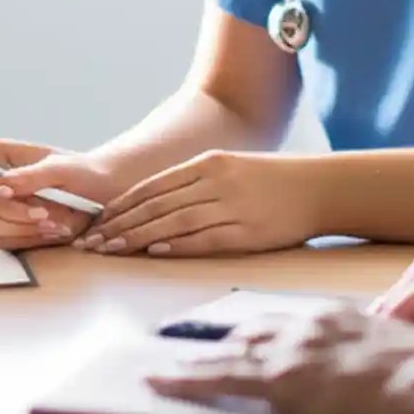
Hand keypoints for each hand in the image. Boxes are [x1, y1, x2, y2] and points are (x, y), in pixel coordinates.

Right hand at [0, 138, 119, 250]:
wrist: (103, 196)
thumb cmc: (82, 173)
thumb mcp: (61, 169)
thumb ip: (30, 176)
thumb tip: (2, 185)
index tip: (7, 189)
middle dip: (4, 208)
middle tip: (41, 210)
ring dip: (19, 225)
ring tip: (54, 221)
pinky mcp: (4, 232)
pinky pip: (1, 241)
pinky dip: (28, 238)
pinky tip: (54, 230)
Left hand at [77, 151, 316, 256]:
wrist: (321, 188)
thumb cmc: (274, 181)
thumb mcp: (232, 169)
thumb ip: (196, 183)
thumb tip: (156, 204)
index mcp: (208, 163)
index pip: (152, 186)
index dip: (121, 205)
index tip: (96, 221)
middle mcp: (215, 181)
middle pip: (156, 204)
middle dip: (119, 224)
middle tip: (92, 241)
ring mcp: (231, 206)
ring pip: (173, 221)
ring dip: (137, 237)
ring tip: (111, 250)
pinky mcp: (247, 231)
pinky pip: (203, 239)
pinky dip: (175, 244)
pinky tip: (152, 250)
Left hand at [147, 307, 413, 413]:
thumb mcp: (397, 353)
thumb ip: (371, 354)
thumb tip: (371, 370)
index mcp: (335, 316)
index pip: (283, 320)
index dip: (256, 331)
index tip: (240, 335)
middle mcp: (306, 324)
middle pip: (251, 330)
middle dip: (221, 341)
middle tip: (190, 347)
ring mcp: (290, 349)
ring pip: (229, 351)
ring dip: (198, 359)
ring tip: (169, 367)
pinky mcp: (277, 377)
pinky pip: (218, 378)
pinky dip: (185, 379)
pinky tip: (161, 382)